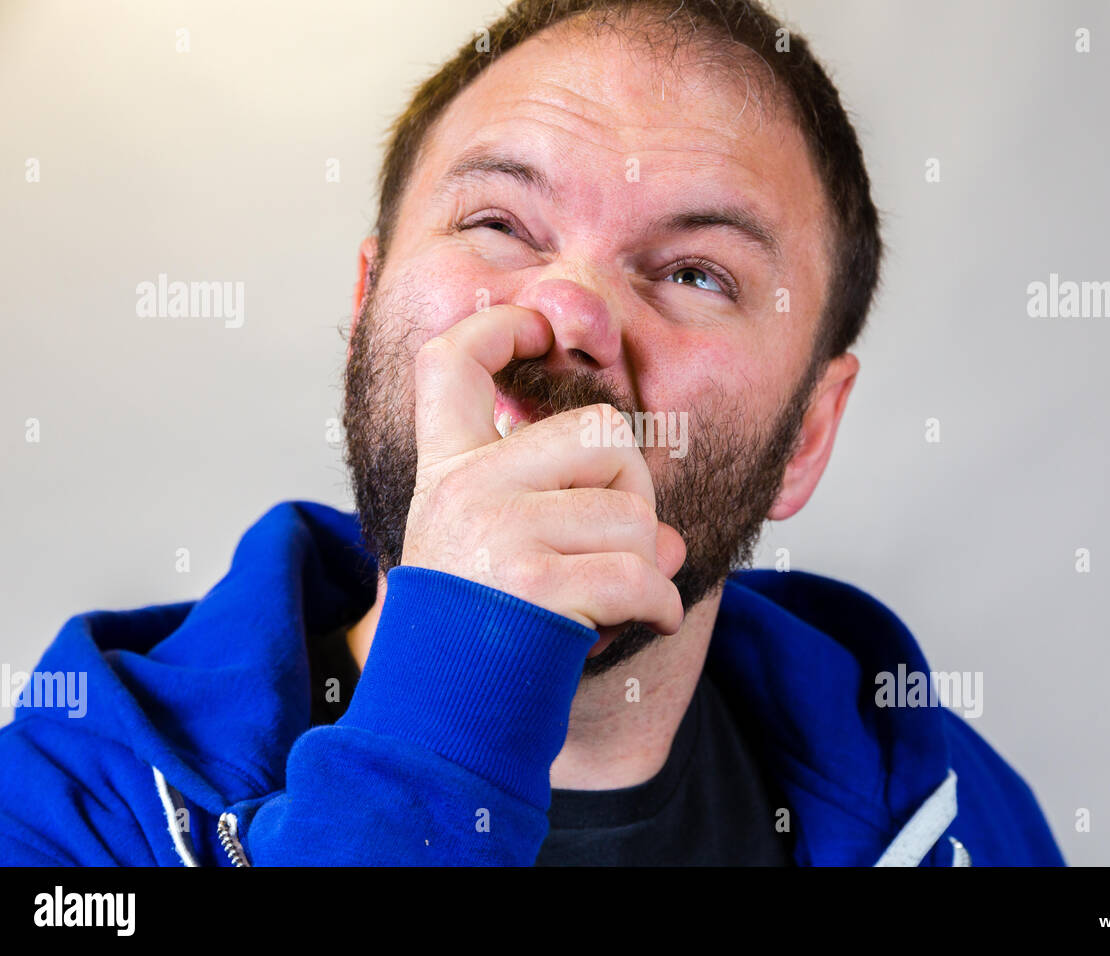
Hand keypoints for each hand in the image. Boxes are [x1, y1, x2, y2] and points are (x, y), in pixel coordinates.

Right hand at [399, 305, 685, 638]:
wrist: (439, 723)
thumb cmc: (476, 637)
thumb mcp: (503, 561)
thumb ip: (578, 524)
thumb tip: (670, 540)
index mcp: (448, 471)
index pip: (449, 363)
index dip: (497, 325)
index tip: (538, 325)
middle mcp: (465, 487)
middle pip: (601, 432)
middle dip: (637, 491)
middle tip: (620, 545)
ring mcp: (495, 529)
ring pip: (633, 515)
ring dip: (647, 566)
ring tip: (618, 601)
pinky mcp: (530, 582)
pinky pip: (639, 574)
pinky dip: (662, 605)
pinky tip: (651, 621)